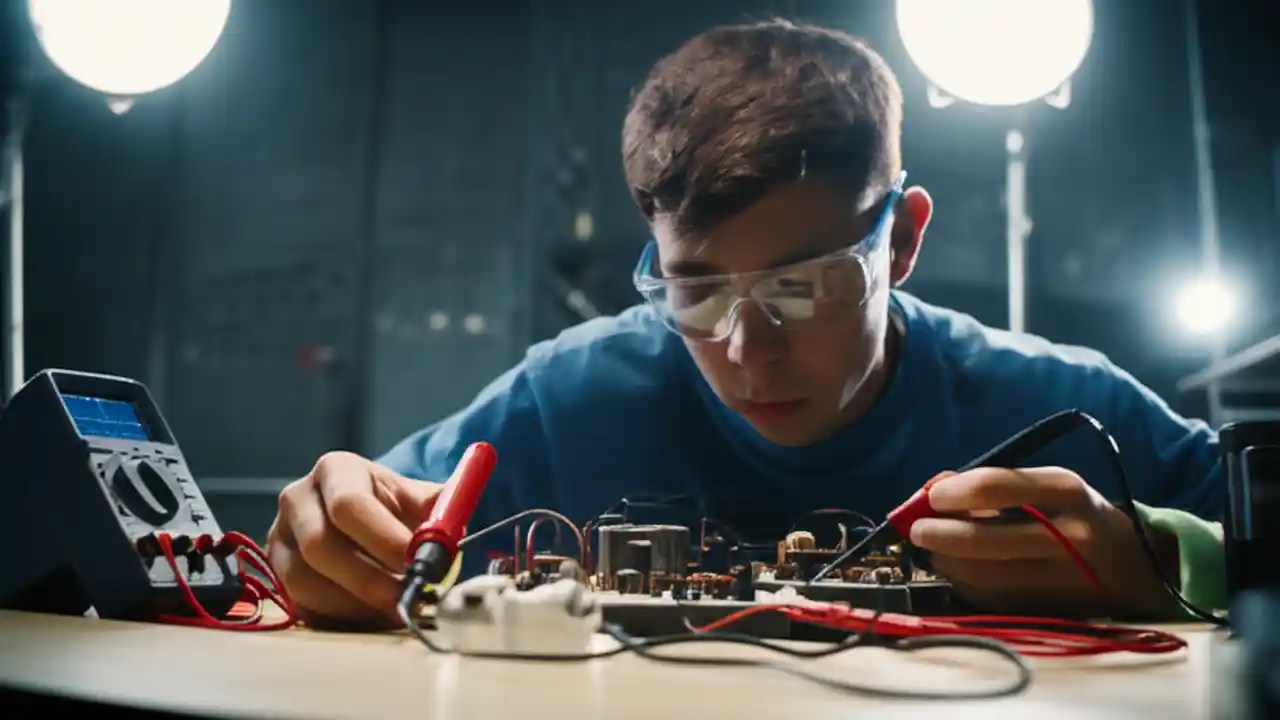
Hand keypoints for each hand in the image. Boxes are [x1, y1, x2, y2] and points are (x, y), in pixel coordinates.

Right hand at [266, 452, 440, 628]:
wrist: (366, 517)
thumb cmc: (396, 507)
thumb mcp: (419, 498)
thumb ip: (442, 510)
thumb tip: (452, 534)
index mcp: (335, 470)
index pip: (349, 505)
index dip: (384, 538)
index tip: (418, 563)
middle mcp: (297, 499)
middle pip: (321, 546)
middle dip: (370, 580)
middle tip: (408, 598)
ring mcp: (279, 539)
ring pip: (306, 582)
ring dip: (355, 603)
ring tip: (395, 608)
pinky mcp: (276, 575)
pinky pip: (302, 606)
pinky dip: (341, 617)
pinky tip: (372, 615)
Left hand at [908, 466, 1181, 618]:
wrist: (1137, 567)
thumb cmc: (1078, 516)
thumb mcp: (1048, 486)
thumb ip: (993, 484)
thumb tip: (933, 490)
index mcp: (1067, 492)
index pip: (997, 487)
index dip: (953, 492)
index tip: (932, 496)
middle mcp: (1069, 535)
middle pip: (985, 539)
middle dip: (939, 534)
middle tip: (918, 530)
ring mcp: (1062, 578)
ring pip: (984, 576)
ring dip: (946, 563)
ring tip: (933, 550)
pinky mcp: (1053, 609)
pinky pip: (992, 599)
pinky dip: (964, 585)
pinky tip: (957, 571)